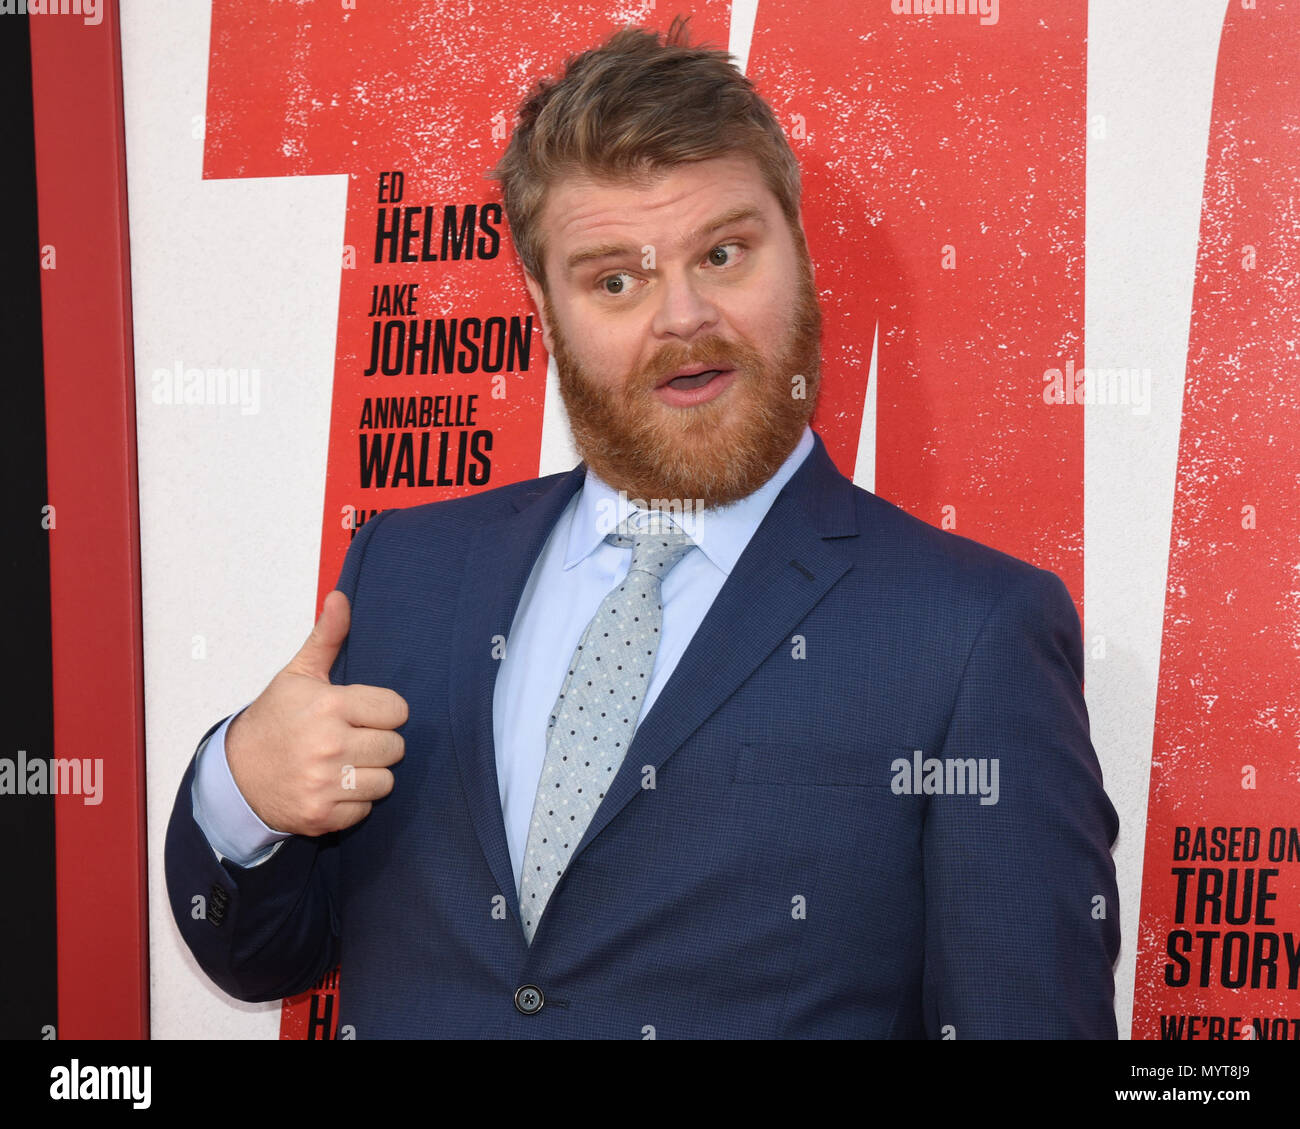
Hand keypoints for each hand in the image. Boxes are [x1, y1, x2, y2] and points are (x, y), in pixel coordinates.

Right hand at [225, 590, 407, 836]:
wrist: (236, 775)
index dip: (384, 711)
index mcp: (328, 706)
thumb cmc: (275, 719)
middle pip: (396, 747)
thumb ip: (326, 637)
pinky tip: (333, 787)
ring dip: (371, 774)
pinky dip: (355, 801)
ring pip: (386, 780)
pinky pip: (367, 808)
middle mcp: (328, 746)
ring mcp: (324, 784)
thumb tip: (340, 597)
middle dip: (379, 743)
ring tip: (344, 763)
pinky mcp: (322, 816)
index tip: (364, 713)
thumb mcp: (298, 676)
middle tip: (353, 739)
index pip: (397, 710)